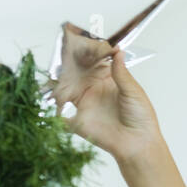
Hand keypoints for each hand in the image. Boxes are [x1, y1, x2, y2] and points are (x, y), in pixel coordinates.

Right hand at [44, 24, 162, 160]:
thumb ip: (121, 73)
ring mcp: (84, 105)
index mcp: (107, 80)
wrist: (138, 144)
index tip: (77, 42)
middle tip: (59, 55)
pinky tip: (45, 104)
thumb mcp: (133, 91)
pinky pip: (61, 117)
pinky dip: (52, 113)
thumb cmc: (141, 117)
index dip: (85, 53)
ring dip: (57, 84)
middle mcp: (93, 90)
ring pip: (65, 91)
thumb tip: (117, 51)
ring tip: (51, 75)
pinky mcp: (78, 123)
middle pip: (75, 74)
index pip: (92, 63)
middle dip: (67, 65)